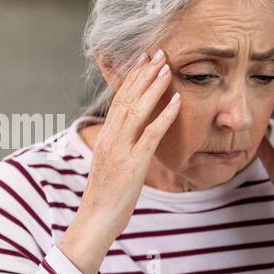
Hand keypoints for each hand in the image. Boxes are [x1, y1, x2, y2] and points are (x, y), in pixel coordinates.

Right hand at [62, 50, 179, 273]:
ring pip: (137, 110)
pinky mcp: (134, 164)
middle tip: (157, 52)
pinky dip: (165, 115)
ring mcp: (121, 150)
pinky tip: (177, 101)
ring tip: (167, 67)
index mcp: (106, 137)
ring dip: (153, 86)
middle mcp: (111, 138)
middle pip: (127, 98)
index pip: (118, 99)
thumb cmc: (107, 197)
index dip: (132, 77)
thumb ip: (121, 146)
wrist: (95, 220)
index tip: (143, 60)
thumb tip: (132, 135)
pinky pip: (151, 135)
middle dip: (143, 74)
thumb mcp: (113, 165)